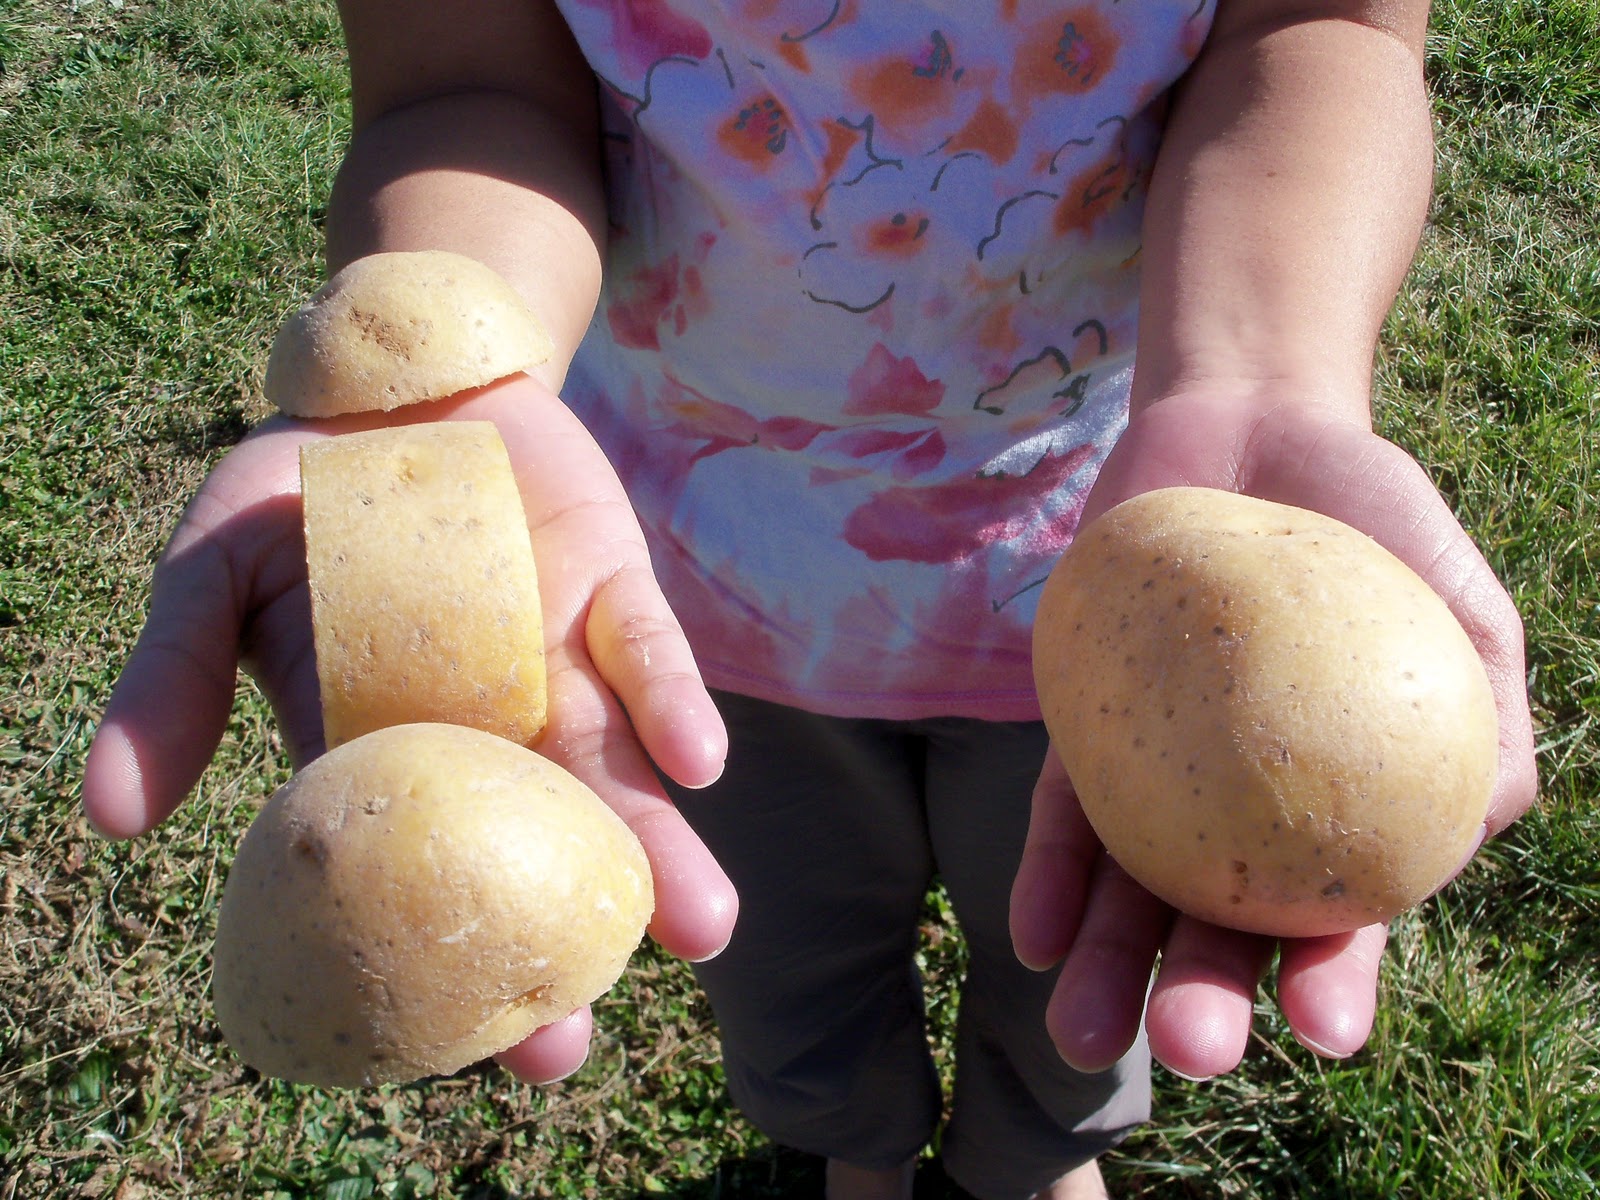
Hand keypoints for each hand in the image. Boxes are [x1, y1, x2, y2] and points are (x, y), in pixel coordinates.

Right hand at [82, 376, 737, 1082]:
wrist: (397, 381)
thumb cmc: (297, 490)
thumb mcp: (211, 574)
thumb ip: (174, 681)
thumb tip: (108, 815)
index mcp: (386, 746)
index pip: (413, 874)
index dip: (430, 964)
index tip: (437, 1055)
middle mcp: (487, 730)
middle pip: (527, 855)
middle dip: (555, 949)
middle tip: (563, 1047)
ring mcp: (558, 666)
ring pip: (616, 776)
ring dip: (657, 851)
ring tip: (700, 928)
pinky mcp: (613, 593)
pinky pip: (647, 654)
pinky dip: (672, 701)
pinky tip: (695, 761)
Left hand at [1010, 389, 1536, 1078]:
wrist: (1258, 431)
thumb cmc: (1378, 532)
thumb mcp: (1464, 619)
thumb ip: (1488, 730)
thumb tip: (1474, 836)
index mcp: (1340, 814)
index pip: (1336, 921)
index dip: (1332, 983)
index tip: (1323, 1030)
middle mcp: (1242, 816)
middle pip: (1220, 928)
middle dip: (1201, 1000)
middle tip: (1186, 1046)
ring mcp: (1158, 777)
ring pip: (1129, 891)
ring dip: (1105, 965)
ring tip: (1079, 1033)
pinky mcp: (1087, 729)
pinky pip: (1064, 809)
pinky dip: (1047, 871)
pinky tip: (1032, 931)